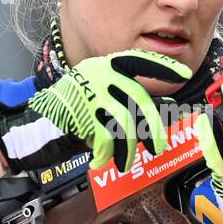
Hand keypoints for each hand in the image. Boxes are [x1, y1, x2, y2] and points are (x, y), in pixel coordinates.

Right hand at [24, 50, 191, 172]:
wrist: (37, 122)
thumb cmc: (74, 111)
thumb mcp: (100, 96)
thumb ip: (127, 99)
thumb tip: (165, 110)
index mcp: (105, 66)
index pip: (139, 60)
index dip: (163, 67)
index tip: (184, 74)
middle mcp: (99, 75)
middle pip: (138, 98)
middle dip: (153, 126)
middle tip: (159, 147)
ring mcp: (91, 93)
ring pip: (125, 122)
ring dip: (129, 148)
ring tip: (126, 163)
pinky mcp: (83, 114)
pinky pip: (106, 138)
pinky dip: (107, 155)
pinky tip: (102, 162)